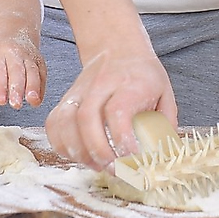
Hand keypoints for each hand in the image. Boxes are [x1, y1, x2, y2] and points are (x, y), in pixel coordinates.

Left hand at [0, 31, 44, 110]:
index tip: (0, 100)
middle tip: (15, 104)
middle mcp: (15, 52)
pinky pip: (42, 73)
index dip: (0, 85)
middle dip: (18, 88)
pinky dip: (41, 87)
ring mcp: (28, 56)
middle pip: (17, 70)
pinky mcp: (39, 62)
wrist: (13, 32)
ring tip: (32, 101)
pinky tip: (38, 100)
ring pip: (33, 71)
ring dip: (33, 87)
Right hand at [44, 46, 176, 170]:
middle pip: (87, 117)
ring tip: (97, 165)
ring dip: (78, 151)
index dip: (121, 138)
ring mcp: (79, 91)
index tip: (131, 158)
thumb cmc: (143, 75)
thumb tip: (162, 155)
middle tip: (113, 169)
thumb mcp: (164, 93)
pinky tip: (78, 155)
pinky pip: (53, 124)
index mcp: (129, 83)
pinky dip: (61, 145)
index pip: (117, 111)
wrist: (118, 48)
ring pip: (65, 121)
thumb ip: (165, 124)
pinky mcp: (65, 99)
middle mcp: (100, 85)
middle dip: (98, 150)